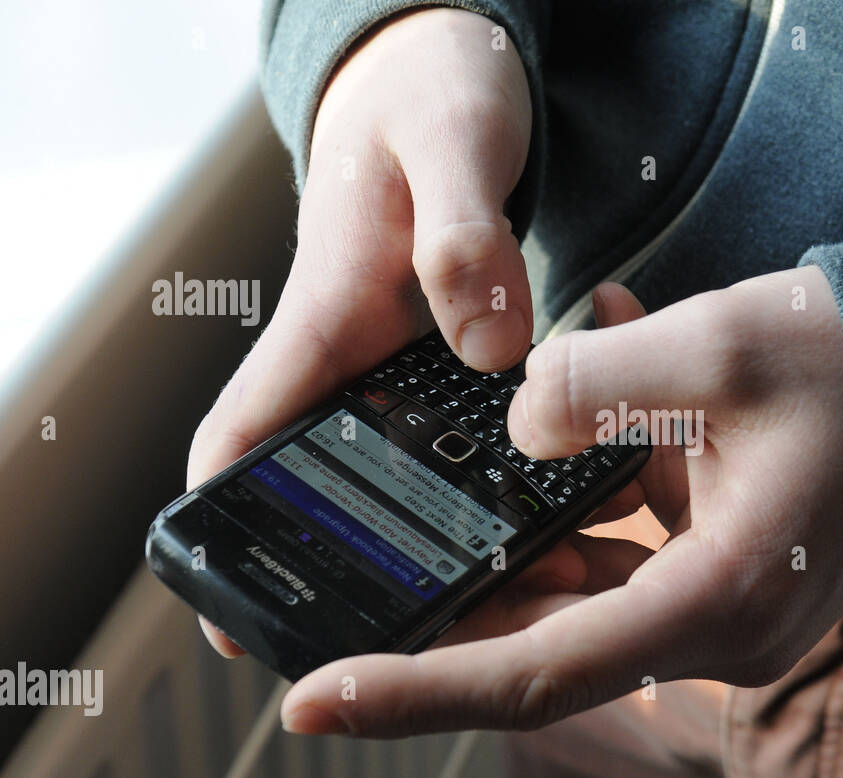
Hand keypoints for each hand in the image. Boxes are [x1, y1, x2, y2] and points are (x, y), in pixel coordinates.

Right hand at [187, 7, 535, 655]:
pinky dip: (527, 483)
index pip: (247, 434)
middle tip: (479, 620)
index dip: (235, 530)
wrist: (448, 84)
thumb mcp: (447, 143)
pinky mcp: (454, 367)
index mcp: (326, 318)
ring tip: (569, 574)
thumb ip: (461, 235)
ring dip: (480, 536)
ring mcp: (405, 371)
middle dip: (399, 564)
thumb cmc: (427, 98)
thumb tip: (488, 346)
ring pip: (423, 480)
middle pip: (344, 491)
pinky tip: (598, 506)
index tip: (243, 619)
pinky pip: (482, 444)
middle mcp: (357, 362)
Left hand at [280, 266, 842, 735]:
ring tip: (437, 496)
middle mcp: (714, 631)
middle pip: (539, 652)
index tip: (314, 702)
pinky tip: (549, 444)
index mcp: (715, 597)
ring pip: (570, 606)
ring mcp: (713, 613)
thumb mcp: (716, 346)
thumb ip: (597, 382)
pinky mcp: (709, 580)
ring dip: (503, 552)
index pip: (541, 672)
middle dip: (436, 618)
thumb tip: (514, 429)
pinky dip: (566, 519)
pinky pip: (612, 567)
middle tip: (332, 591)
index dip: (419, 693)